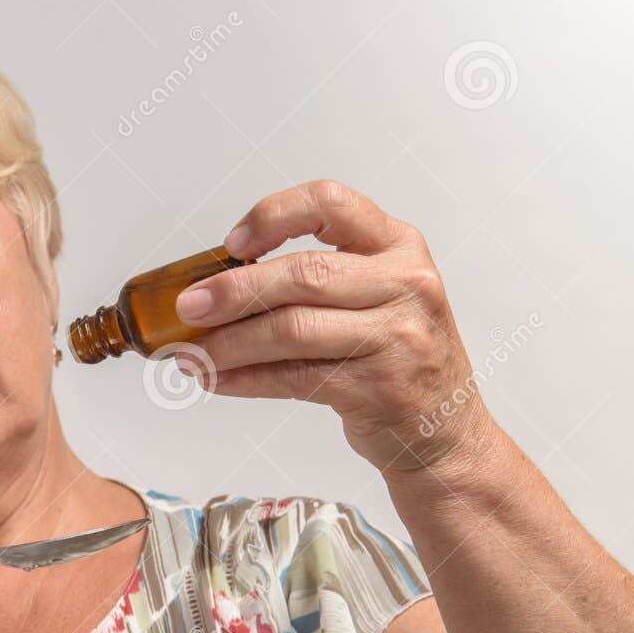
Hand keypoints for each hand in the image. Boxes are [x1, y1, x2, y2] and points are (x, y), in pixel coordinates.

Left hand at [173, 178, 497, 474]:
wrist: (445, 429)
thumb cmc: (398, 356)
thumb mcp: (379, 294)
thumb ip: (320, 276)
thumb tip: (219, 281)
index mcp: (399, 245)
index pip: (331, 203)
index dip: (273, 216)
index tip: (233, 243)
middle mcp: (404, 284)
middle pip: (303, 273)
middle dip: (234, 290)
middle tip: (188, 306)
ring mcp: (395, 337)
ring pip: (291, 329)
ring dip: (230, 344)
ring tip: (192, 354)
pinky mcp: (377, 387)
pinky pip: (293, 377)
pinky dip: (246, 378)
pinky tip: (217, 379)